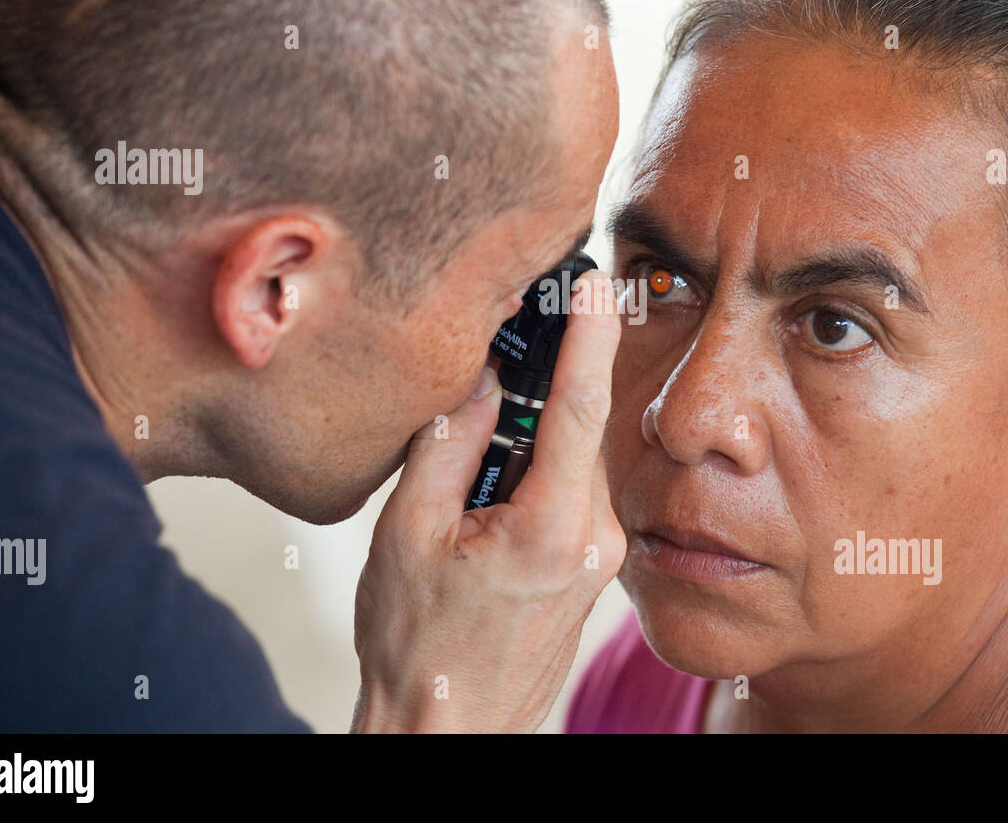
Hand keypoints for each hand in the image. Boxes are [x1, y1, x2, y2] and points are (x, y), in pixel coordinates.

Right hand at [351, 271, 623, 731]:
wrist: (448, 728)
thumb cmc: (419, 649)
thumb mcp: (408, 534)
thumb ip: (450, 445)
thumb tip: (483, 382)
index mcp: (552, 527)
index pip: (581, 406)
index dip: (591, 333)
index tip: (599, 278)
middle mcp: (592, 540)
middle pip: (578, 428)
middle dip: (548, 379)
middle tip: (514, 336)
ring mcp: (597, 557)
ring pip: (572, 460)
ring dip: (535, 433)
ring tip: (477, 450)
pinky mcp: (589, 567)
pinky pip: (571, 492)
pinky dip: (539, 468)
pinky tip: (493, 484)